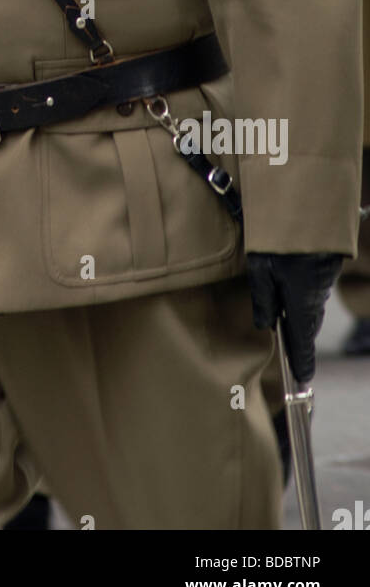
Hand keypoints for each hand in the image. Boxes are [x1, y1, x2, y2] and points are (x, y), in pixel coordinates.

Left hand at [246, 252, 341, 381]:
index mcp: (301, 302)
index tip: (303, 379)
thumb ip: (263, 299)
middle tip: (296, 358)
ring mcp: (323, 282)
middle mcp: (316, 296)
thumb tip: (265, 323)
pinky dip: (305, 299)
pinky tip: (294, 293)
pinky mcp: (325, 267)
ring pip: (312, 307)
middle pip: (308, 326)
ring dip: (302, 318)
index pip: (302, 342)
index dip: (301, 362)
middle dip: (301, 341)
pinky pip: (314, 291)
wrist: (305, 206)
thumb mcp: (261, 270)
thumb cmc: (278, 239)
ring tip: (290, 326)